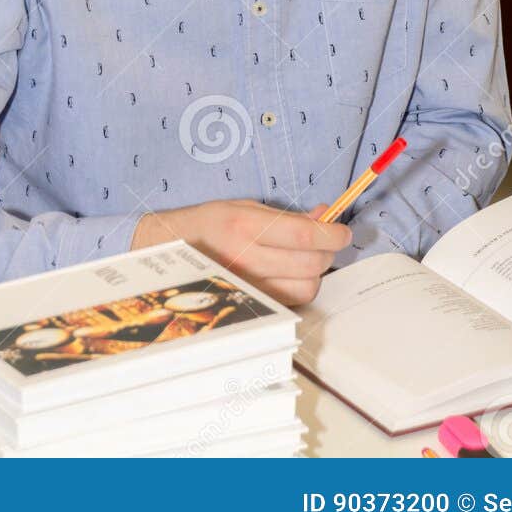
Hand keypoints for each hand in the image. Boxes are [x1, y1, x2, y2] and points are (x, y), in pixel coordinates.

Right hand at [131, 199, 350, 306]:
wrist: (170, 250)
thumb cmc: (210, 223)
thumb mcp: (246, 206)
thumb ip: (287, 215)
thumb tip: (325, 216)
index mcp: (244, 226)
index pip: (303, 235)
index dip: (332, 234)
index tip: (342, 231)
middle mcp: (246, 259)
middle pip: (311, 265)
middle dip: (327, 251)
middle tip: (326, 240)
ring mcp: (248, 287)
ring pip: (306, 288)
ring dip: (315, 272)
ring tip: (306, 257)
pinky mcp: (251, 305)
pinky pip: (290, 301)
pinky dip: (299, 287)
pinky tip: (289, 272)